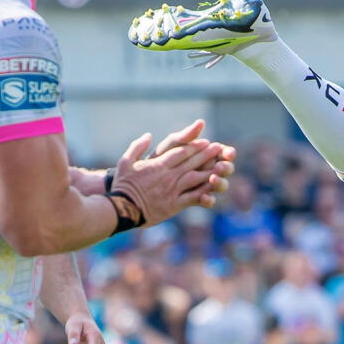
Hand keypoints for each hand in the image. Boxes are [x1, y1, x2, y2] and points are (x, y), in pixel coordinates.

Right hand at [110, 119, 237, 224]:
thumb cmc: (122, 185)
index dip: (195, 147)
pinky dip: (205, 193)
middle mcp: (168, 176)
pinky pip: (193, 197)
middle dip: (207, 154)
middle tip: (219, 148)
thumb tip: (148, 135)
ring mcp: (173, 190)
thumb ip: (137, 147)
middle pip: (191, 163)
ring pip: (196, 178)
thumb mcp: (125, 161)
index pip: (181, 152)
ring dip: (210, 171)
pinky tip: (215, 189)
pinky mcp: (174, 205)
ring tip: (222, 165)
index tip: (205, 142)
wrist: (122, 208)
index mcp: (158, 165)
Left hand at [149, 119, 235, 207]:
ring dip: (220, 183)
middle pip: (225, 169)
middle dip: (226, 168)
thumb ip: (185, 136)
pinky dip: (208, 200)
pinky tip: (205, 198)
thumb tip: (201, 122)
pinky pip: (207, 201)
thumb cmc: (158, 158)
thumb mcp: (171, 146)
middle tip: (221, 166)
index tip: (229, 152)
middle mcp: (208, 170)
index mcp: (205, 155)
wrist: (142, 181)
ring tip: (213, 179)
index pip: (223, 153)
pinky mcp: (195, 199)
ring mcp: (203, 186)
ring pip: (220, 185)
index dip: (228, 153)